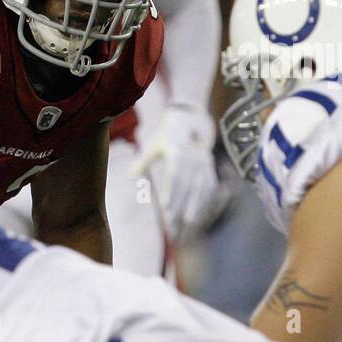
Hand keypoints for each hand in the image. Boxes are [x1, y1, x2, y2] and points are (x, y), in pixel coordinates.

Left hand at [135, 104, 219, 242]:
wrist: (191, 118)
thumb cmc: (168, 134)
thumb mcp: (155, 145)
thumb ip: (144, 161)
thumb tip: (130, 174)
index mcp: (178, 153)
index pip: (174, 178)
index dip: (172, 194)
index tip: (166, 210)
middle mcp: (193, 158)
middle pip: (188, 187)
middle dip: (182, 206)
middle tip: (175, 223)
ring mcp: (204, 162)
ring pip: (201, 188)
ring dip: (196, 206)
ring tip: (190, 222)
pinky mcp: (210, 165)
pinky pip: (210, 185)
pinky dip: (207, 199)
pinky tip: (202, 212)